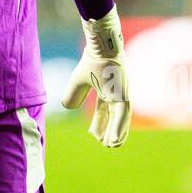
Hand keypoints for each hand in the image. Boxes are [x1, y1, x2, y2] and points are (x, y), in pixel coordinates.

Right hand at [61, 5, 130, 147]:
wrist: (100, 46)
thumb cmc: (91, 60)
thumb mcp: (78, 80)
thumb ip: (73, 93)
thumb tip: (67, 107)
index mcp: (107, 90)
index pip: (105, 111)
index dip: (100, 123)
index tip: (93, 134)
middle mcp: (117, 93)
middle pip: (114, 117)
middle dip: (109, 130)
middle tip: (105, 144)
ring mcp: (122, 94)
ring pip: (120, 119)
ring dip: (116, 133)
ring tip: (112, 146)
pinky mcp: (124, 94)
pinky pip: (122, 116)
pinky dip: (119, 128)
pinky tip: (115, 140)